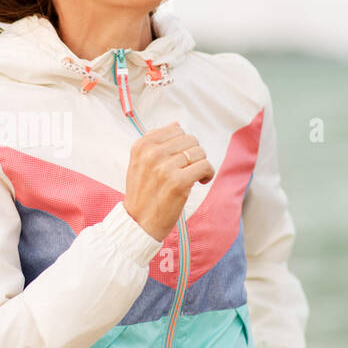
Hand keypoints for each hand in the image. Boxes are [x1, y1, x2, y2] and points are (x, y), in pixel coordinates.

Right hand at [123, 122, 214, 241]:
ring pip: (199, 152)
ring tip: (194, 176)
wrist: (139, 222)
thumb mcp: (139, 163)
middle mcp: (151, 154)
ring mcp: (164, 168)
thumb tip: (177, 125)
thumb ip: (154, 143)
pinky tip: (201, 181)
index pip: (176, 129)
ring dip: (201, 164)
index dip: (183, 143)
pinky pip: (205, 166)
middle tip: (189, 168)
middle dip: (194, 153)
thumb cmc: (142, 193)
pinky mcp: (178, 182)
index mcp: (141, 146)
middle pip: (190, 140)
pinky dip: (208, 173)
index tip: (181, 157)